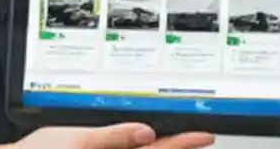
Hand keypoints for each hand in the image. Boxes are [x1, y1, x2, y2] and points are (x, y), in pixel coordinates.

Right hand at [12, 124, 214, 148]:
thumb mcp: (75, 140)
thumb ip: (113, 137)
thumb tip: (145, 133)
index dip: (183, 143)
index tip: (204, 135)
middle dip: (175, 147)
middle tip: (200, 136)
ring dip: (156, 147)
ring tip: (173, 139)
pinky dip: (136, 147)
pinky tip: (139, 140)